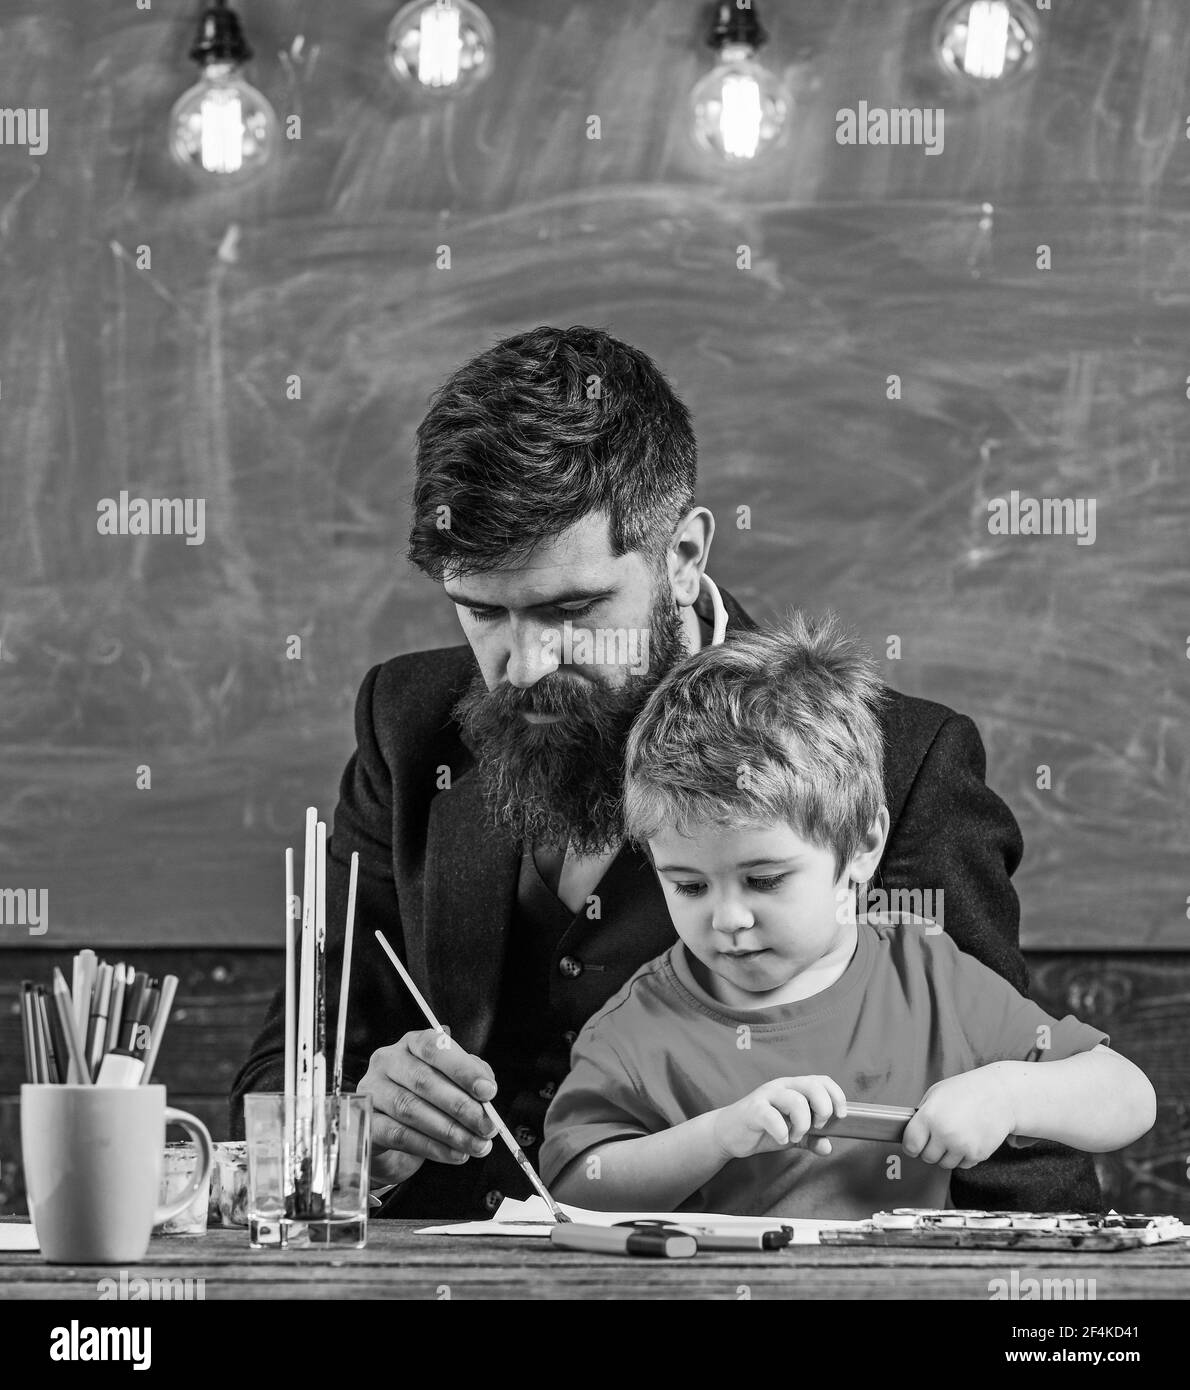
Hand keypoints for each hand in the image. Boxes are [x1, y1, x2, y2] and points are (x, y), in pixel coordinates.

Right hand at [357, 1027, 498, 1185]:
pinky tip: (453, 1154)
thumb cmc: (425, 1096)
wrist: (391, 1129)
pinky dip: (431, 1147)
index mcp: (412, 1043)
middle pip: (423, 1080)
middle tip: (486, 1126)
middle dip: (461, 1106)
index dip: (463, 1069)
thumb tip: (487, 1089)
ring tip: (474, 1144)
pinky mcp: (367, 1121)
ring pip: (411, 1110)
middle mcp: (388, 1061)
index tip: (488, 1091)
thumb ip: (471, 1077)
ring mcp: (372, 1090)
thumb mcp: (451, 1078)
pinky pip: (399, 1135)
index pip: (435, 1047)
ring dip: (449, 1131)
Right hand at [711, 1076, 847, 1160]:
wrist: (730, 1134)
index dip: (836, 1096)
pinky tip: (781, 1139)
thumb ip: (810, 1139)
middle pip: (812, 1086)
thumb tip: (828, 1147)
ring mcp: (767, 1096)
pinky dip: (781, 1131)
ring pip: (795, 1100)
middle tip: (817, 1127)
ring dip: (802, 1123)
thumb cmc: (762, 1129)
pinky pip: (771, 1116)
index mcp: (794, 1088)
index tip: (840, 1116)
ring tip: (795, 1136)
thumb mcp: (792, 1135)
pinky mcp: (753, 1109)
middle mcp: (782, 1086)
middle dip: (823, 1108)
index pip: (822, 1081)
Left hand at [902, 1067, 1015, 1168]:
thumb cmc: (967, 1091)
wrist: (1000, 1095)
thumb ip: (922, 1114)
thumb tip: (912, 1133)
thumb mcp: (936, 1094)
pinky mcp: (977, 1155)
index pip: (910, 1145)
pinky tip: (967, 1138)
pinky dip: (963, 1156)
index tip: (914, 1144)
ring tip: (954, 1135)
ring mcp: (962, 1146)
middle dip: (930, 1149)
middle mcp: (944, 1133)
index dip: (911, 1145)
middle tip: (938, 1136)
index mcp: (930, 1116)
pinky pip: (962, 1165)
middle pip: (927, 1157)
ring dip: (947, 1154)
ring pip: (945, 1164)